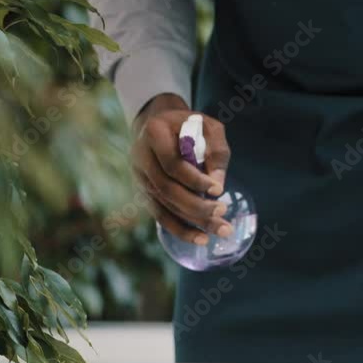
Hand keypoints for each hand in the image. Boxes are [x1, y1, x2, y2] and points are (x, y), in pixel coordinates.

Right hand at [131, 93, 231, 245]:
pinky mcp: (144, 192)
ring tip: (220, 230)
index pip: (172, 164)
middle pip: (166, 189)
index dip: (195, 180)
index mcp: (154, 134)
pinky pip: (160, 216)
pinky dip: (180, 229)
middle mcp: (141, 156)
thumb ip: (216, 152)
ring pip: (164, 206)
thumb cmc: (190, 125)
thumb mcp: (209, 127)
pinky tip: (201, 238)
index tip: (218, 190)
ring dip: (193, 221)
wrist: (160, 124)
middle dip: (196, 206)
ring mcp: (139, 177)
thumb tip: (218, 185)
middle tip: (222, 213)